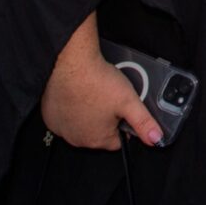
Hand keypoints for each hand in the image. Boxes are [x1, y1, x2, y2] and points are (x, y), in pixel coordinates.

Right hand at [40, 13, 162, 150]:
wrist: (70, 63)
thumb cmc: (97, 81)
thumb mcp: (129, 101)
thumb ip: (144, 122)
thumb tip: (156, 138)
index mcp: (97, 140)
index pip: (118, 141)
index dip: (123, 124)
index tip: (122, 110)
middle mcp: (77, 139)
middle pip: (99, 134)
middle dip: (106, 119)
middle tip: (108, 98)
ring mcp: (61, 129)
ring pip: (82, 125)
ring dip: (88, 115)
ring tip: (93, 94)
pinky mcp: (49, 117)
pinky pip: (65, 118)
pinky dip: (71, 110)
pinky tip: (77, 95)